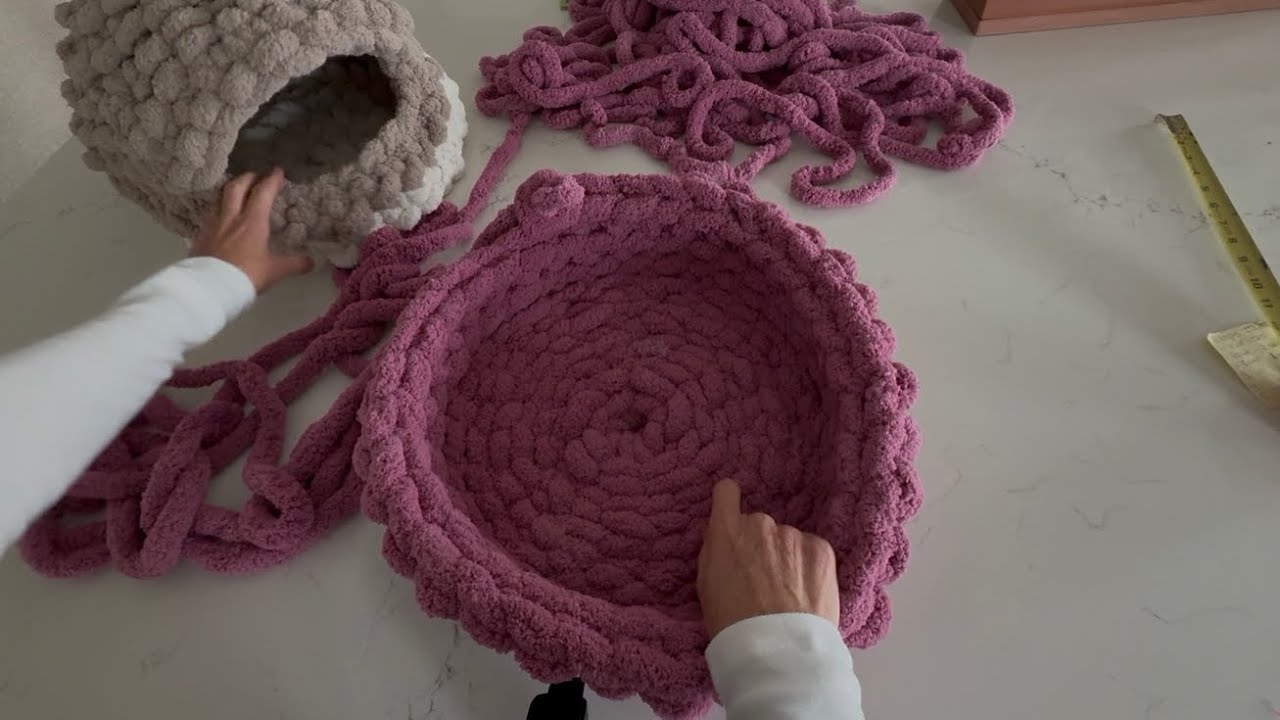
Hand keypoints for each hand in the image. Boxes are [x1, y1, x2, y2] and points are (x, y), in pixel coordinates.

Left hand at [191, 169, 313, 292]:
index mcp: (252, 222)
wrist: (211, 287)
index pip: (263, 193)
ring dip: (228, 189)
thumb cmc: (246, 275)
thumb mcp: (275, 271)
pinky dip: (217, 208)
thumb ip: (294, 264)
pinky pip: (209, 214)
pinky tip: (220, 216)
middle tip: (255, 175)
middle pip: (236, 187)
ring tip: (235, 189)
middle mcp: (231, 217)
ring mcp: (212, 225)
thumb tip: (312, 261)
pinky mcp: (200, 235)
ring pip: (218, 197)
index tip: (277, 171)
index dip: (272, 180)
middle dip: (248, 177)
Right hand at [696, 479, 839, 639]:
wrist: (777, 648)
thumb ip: (715, 552)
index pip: (726, 491)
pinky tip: (805, 594)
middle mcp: (760, 523)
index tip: (733, 518)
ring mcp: (794, 534)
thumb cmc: (732, 622)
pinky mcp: (822, 549)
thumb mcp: (706, 585)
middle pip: (759, 525)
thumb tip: (724, 540)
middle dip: (760, 545)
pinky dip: (809, 568)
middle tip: (762, 579)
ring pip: (788, 541)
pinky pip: (812, 551)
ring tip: (787, 594)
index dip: (728, 503)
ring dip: (787, 558)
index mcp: (727, 530)